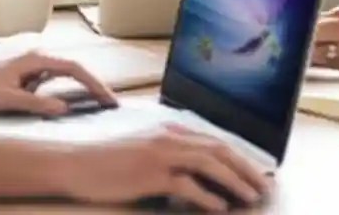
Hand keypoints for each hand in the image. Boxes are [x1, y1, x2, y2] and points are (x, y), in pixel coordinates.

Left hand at [0, 49, 115, 115]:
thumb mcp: (8, 100)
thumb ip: (38, 103)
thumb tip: (64, 107)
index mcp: (36, 55)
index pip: (75, 68)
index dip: (95, 84)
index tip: (109, 99)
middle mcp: (33, 46)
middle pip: (67, 66)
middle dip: (81, 86)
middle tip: (99, 103)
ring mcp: (23, 48)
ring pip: (50, 69)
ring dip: (52, 87)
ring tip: (41, 101)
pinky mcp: (15, 54)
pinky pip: (38, 69)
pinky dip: (41, 84)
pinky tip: (24, 95)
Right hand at [62, 124, 268, 210]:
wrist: (73, 163)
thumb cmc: (105, 162)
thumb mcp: (142, 152)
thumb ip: (169, 158)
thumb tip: (198, 178)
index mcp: (169, 130)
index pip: (214, 141)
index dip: (240, 158)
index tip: (258, 174)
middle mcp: (168, 137)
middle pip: (219, 149)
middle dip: (247, 168)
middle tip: (266, 187)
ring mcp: (158, 154)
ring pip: (209, 162)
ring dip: (235, 180)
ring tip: (252, 197)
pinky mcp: (148, 173)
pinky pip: (185, 183)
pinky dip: (206, 195)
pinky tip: (219, 207)